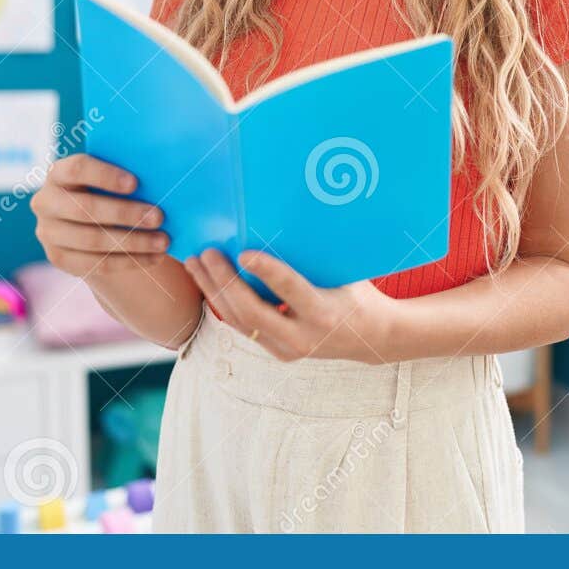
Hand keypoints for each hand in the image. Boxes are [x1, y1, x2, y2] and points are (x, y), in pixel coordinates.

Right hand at [29, 154, 169, 278]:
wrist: (94, 221)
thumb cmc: (110, 190)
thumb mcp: (111, 177)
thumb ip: (126, 174)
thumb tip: (159, 177)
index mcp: (58, 173)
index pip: (77, 169)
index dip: (105, 176)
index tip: (136, 183)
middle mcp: (45, 202)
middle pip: (84, 208)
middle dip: (124, 213)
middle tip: (159, 217)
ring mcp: (48, 232)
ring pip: (91, 240)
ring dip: (132, 242)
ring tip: (163, 241)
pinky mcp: (58, 258)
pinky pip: (95, 263)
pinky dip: (129, 261)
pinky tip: (154, 257)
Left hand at [184, 248, 398, 364]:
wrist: (373, 337)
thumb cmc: (358, 293)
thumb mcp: (345, 273)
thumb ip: (315, 257)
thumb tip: (289, 217)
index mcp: (324, 312)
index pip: (290, 290)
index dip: (266, 271)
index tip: (243, 252)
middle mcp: (303, 336)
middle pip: (252, 312)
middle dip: (225, 282)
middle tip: (207, 253)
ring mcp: (288, 349)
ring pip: (240, 322)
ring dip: (214, 292)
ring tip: (196, 264)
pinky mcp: (278, 352)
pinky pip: (243, 328)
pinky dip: (223, 304)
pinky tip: (208, 283)